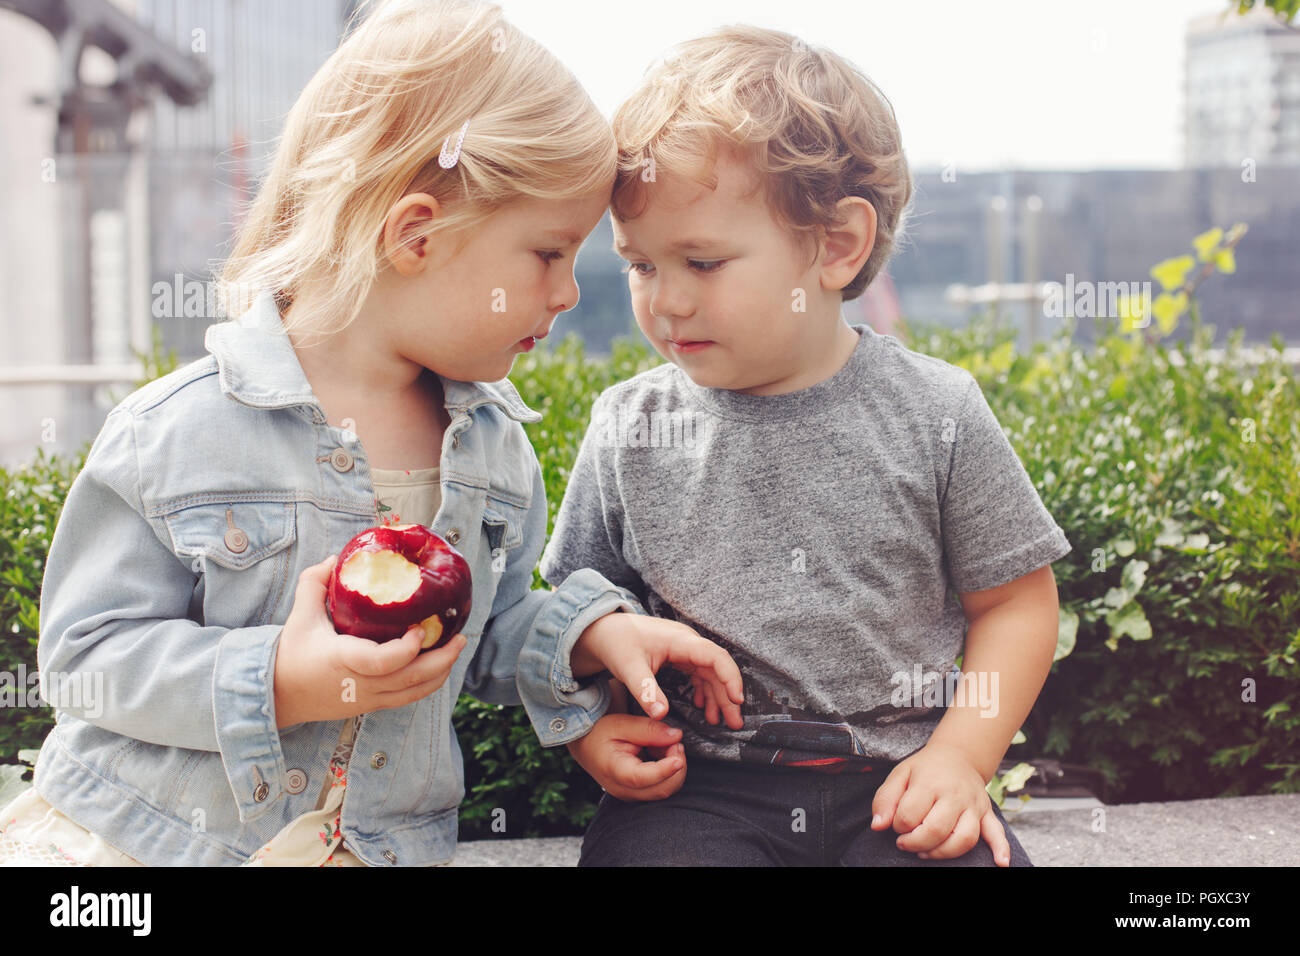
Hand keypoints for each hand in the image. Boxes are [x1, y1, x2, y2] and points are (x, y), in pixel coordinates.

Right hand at [272, 554, 466, 727]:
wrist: (279, 693)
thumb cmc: (291, 653)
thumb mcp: (300, 615)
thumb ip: (315, 583)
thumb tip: (336, 558)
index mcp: (343, 660)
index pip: (382, 662)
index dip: (407, 649)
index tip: (420, 627)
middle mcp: (360, 683)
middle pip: (410, 679)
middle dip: (441, 659)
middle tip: (460, 636)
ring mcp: (369, 698)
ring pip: (415, 692)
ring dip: (441, 671)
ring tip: (456, 647)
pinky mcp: (373, 705)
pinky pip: (408, 698)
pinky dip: (429, 683)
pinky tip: (440, 664)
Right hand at [567, 713, 686, 800]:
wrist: (584, 745)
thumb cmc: (599, 733)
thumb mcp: (621, 724)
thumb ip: (649, 729)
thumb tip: (676, 735)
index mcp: (614, 771)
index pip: (642, 777)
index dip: (665, 767)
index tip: (678, 748)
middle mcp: (622, 789)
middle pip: (661, 789)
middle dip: (676, 765)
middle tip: (674, 741)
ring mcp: (630, 795)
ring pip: (665, 789)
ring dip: (674, 768)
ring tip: (664, 744)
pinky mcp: (637, 793)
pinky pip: (661, 787)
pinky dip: (668, 771)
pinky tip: (660, 753)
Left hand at [572, 611, 744, 728]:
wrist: (603, 630)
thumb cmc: (616, 643)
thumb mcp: (628, 668)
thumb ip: (645, 690)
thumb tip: (661, 715)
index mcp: (680, 641)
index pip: (715, 657)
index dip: (730, 677)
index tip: (736, 700)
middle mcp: (687, 643)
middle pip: (717, 668)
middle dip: (728, 695)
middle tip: (735, 722)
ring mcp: (684, 649)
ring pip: (710, 673)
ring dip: (717, 696)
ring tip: (720, 721)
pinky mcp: (678, 656)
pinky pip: (699, 673)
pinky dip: (704, 691)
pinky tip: (703, 707)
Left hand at [869, 741, 1011, 865]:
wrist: (958, 754)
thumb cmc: (925, 769)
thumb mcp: (900, 774)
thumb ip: (885, 799)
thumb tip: (878, 826)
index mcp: (930, 783)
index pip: (910, 814)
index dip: (898, 825)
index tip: (896, 825)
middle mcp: (954, 795)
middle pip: (936, 829)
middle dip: (915, 843)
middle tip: (904, 843)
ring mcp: (973, 805)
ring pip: (964, 838)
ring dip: (943, 852)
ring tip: (926, 852)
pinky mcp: (986, 813)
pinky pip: (996, 832)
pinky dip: (1000, 849)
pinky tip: (1000, 864)